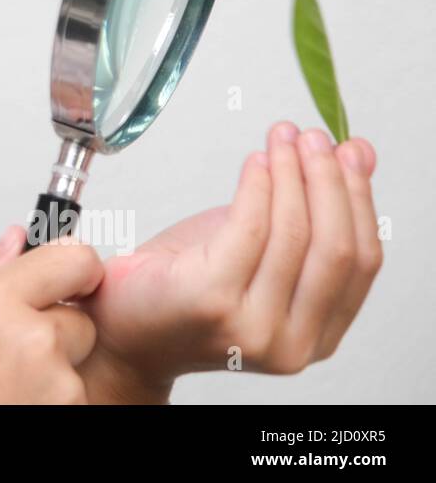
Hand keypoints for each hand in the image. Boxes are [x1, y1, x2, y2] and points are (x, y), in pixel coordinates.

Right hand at [0, 228, 102, 403]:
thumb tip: (15, 241)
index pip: (74, 259)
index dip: (74, 266)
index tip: (69, 276)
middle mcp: (34, 341)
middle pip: (80, 317)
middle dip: (56, 328)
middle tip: (12, 350)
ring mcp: (56, 385)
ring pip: (75, 362)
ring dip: (52, 370)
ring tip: (2, 384)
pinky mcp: (67, 414)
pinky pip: (72, 396)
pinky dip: (49, 399)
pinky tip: (10, 401)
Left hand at [76, 120, 380, 397]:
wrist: (120, 325)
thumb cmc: (183, 287)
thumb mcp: (259, 248)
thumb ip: (306, 212)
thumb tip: (355, 153)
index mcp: (316, 336)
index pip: (362, 262)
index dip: (360, 200)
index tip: (351, 154)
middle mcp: (292, 344)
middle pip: (336, 248)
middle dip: (329, 182)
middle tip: (315, 138)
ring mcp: (253, 328)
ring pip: (294, 235)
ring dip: (293, 174)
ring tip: (283, 138)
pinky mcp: (211, 301)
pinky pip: (248, 229)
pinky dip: (257, 187)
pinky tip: (256, 161)